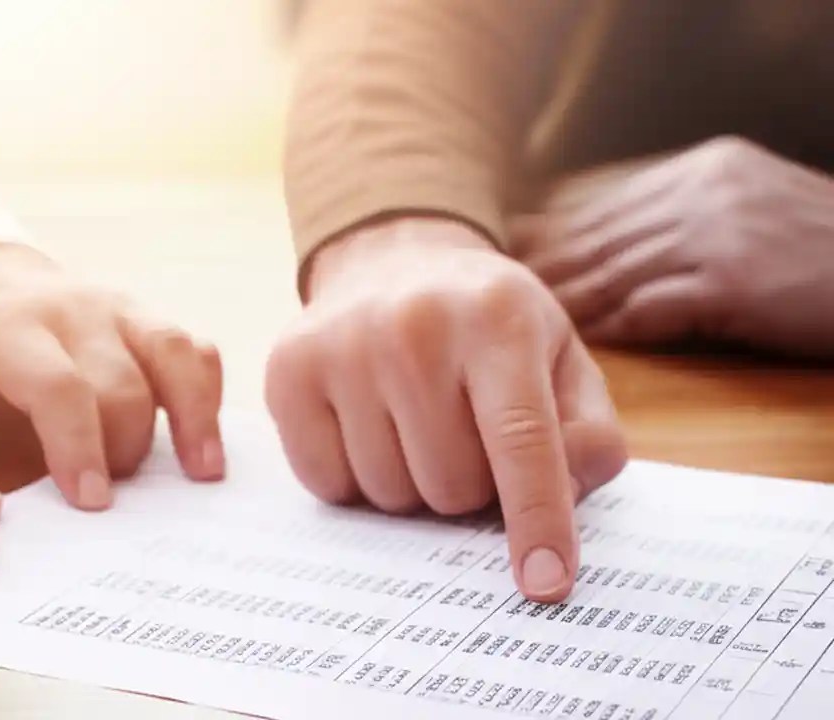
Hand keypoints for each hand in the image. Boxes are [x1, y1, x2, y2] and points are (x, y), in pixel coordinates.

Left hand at [0, 244, 223, 510]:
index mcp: (10, 330)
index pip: (59, 386)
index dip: (80, 445)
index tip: (92, 502)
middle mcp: (73, 311)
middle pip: (122, 383)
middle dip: (126, 447)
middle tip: (120, 503)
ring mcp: (120, 309)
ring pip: (173, 353)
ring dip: (193, 416)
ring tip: (202, 475)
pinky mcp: (149, 318)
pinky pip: (194, 349)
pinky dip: (209, 394)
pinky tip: (208, 446)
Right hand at [266, 218, 626, 601]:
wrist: (392, 261)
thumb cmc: (487, 329)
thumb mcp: (561, 361)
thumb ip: (587, 436)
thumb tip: (559, 503)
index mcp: (498, 318)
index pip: (522, 440)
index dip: (538, 520)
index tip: (547, 583)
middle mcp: (414, 325)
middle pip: (451, 486)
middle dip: (470, 488)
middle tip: (465, 435)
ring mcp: (342, 346)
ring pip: (388, 495)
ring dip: (411, 485)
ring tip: (414, 425)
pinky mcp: (288, 371)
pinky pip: (327, 486)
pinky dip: (354, 480)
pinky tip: (366, 425)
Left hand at [513, 136, 833, 355]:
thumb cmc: (823, 254)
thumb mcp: (754, 210)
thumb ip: (687, 221)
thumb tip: (617, 251)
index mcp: (704, 171)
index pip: (608, 204)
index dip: (554, 233)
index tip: (510, 255)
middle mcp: (703, 194)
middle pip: (600, 235)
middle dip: (546, 268)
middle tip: (495, 295)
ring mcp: (718, 234)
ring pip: (616, 269)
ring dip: (566, 300)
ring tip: (526, 325)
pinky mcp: (733, 281)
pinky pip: (653, 307)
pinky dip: (614, 324)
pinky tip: (583, 341)